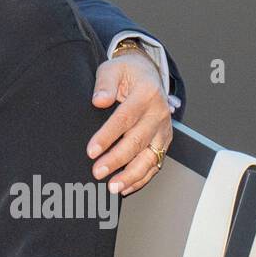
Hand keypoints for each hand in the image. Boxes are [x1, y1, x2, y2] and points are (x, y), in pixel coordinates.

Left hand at [87, 51, 172, 195]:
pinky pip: (156, 163)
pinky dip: (142, 178)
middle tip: (98, 172)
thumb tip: (99, 101)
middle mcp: (159, 113)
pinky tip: (126, 187)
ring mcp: (164, 129)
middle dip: (117, 160)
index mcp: (146, 94)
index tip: (91, 151)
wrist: (148, 74)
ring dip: (132, 175)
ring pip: (150, 157)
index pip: (125, 118)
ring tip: (113, 187)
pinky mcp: (164, 141)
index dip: (108, 136)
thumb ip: (105, 84)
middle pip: (138, 141)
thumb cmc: (127, 73)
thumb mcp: (113, 69)